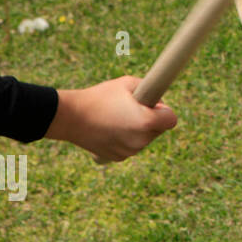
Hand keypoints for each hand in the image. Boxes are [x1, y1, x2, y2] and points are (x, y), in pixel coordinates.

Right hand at [47, 76, 177, 162]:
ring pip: (144, 139)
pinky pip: (130, 146)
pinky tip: (110, 129)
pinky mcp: (118, 158)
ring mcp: (129, 151)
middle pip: (158, 130)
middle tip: (131, 109)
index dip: (164, 110)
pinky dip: (125, 139)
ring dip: (138, 130)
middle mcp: (141, 140)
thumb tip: (159, 101)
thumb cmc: (100, 97)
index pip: (171, 119)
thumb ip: (149, 89)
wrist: (70, 117)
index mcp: (147, 122)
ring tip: (118, 117)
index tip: (152, 105)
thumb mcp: (127, 83)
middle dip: (151, 120)